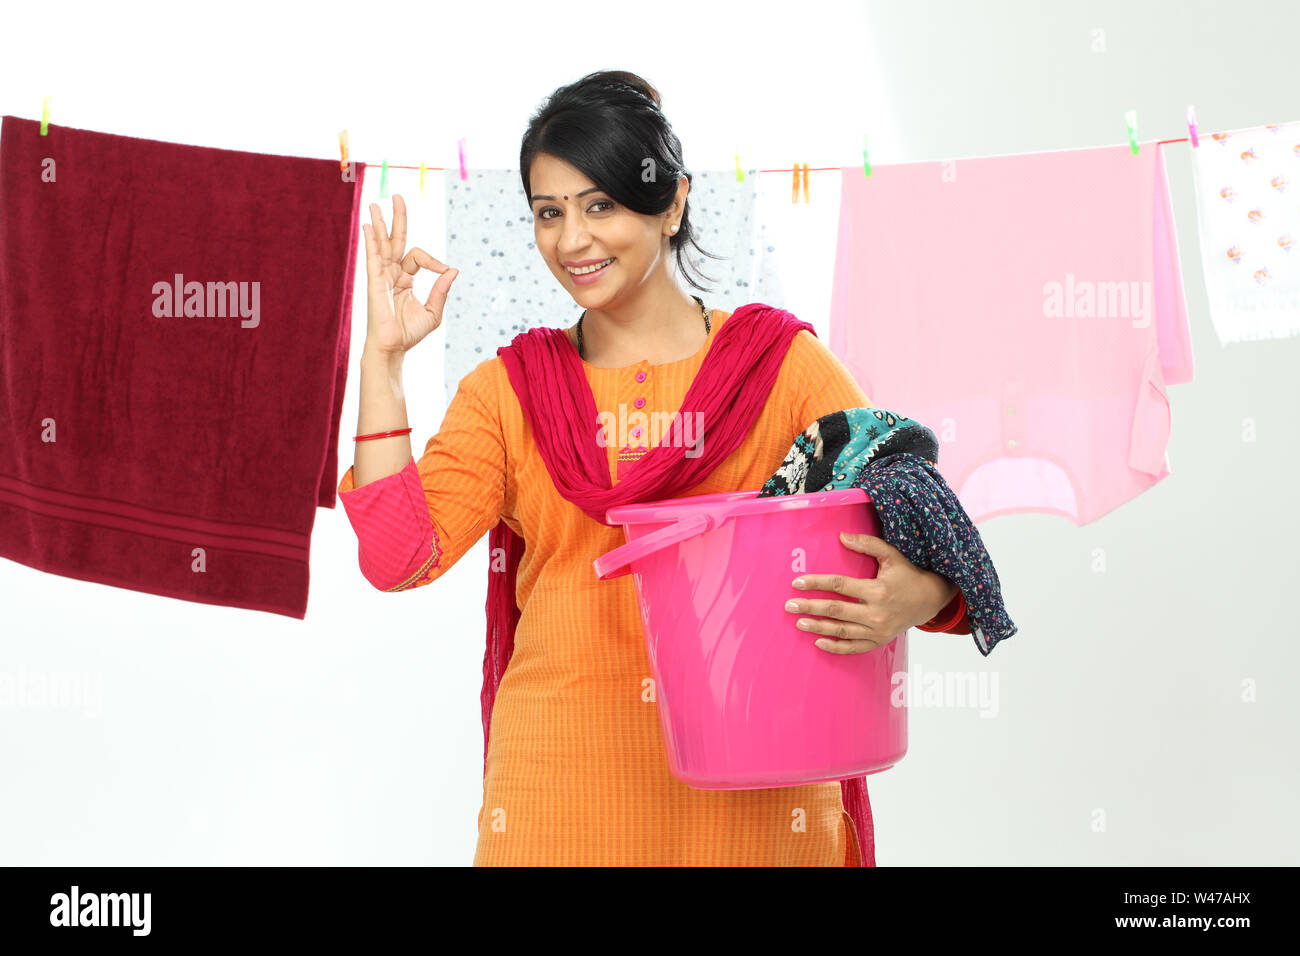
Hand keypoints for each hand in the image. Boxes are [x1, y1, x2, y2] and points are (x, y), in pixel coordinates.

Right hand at [362, 194, 457, 355]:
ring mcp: (381, 276)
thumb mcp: (433, 311)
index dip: (434, 260)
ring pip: (381, 244)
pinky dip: (370, 241)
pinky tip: (367, 226)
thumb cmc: (410, 333)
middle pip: (394, 240)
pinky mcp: (374, 281)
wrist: (394, 347)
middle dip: (396, 218)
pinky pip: (372, 257)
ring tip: (375, 204)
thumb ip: (441, 290)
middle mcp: (391, 273)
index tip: (444, 271)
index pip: (418, 256)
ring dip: (378, 223)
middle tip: (397, 196)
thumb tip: (453, 270)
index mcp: (405, 278)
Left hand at [783, 532, 956, 654]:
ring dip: (818, 628)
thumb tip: (842, 536)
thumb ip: (867, 544)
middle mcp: (877, 613)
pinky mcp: (879, 641)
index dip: (817, 583)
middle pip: (836, 610)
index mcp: (878, 590)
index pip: (840, 585)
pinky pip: (854, 647)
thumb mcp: (891, 555)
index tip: (797, 582)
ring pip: (842, 631)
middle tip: (789, 605)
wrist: (930, 600)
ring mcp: (878, 630)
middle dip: (810, 608)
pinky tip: (818, 642)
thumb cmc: (908, 575)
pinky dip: (836, 647)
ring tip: (799, 623)